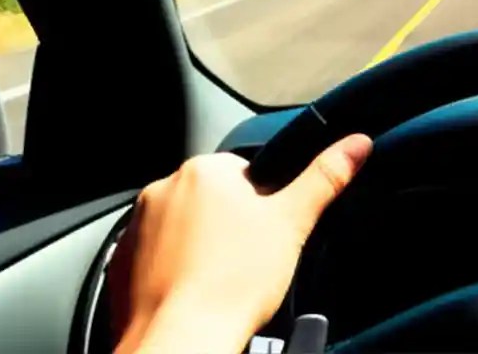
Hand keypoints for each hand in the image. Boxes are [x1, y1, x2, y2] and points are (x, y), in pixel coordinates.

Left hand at [108, 135, 372, 353]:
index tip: (268, 234)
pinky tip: (196, 294)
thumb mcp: (293, 223)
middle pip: (212, 200)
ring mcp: (136, 228)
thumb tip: (356, 143)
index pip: (243, 173)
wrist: (181, 340)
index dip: (264, 205)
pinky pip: (155, 260)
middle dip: (231, 226)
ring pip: (183, 230)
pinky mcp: (121, 264)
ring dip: (201, 248)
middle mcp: (161, 190)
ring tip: (222, 282)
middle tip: (250, 261)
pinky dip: (175, 274)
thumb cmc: (233, 283)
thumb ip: (325, 177)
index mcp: (203, 170)